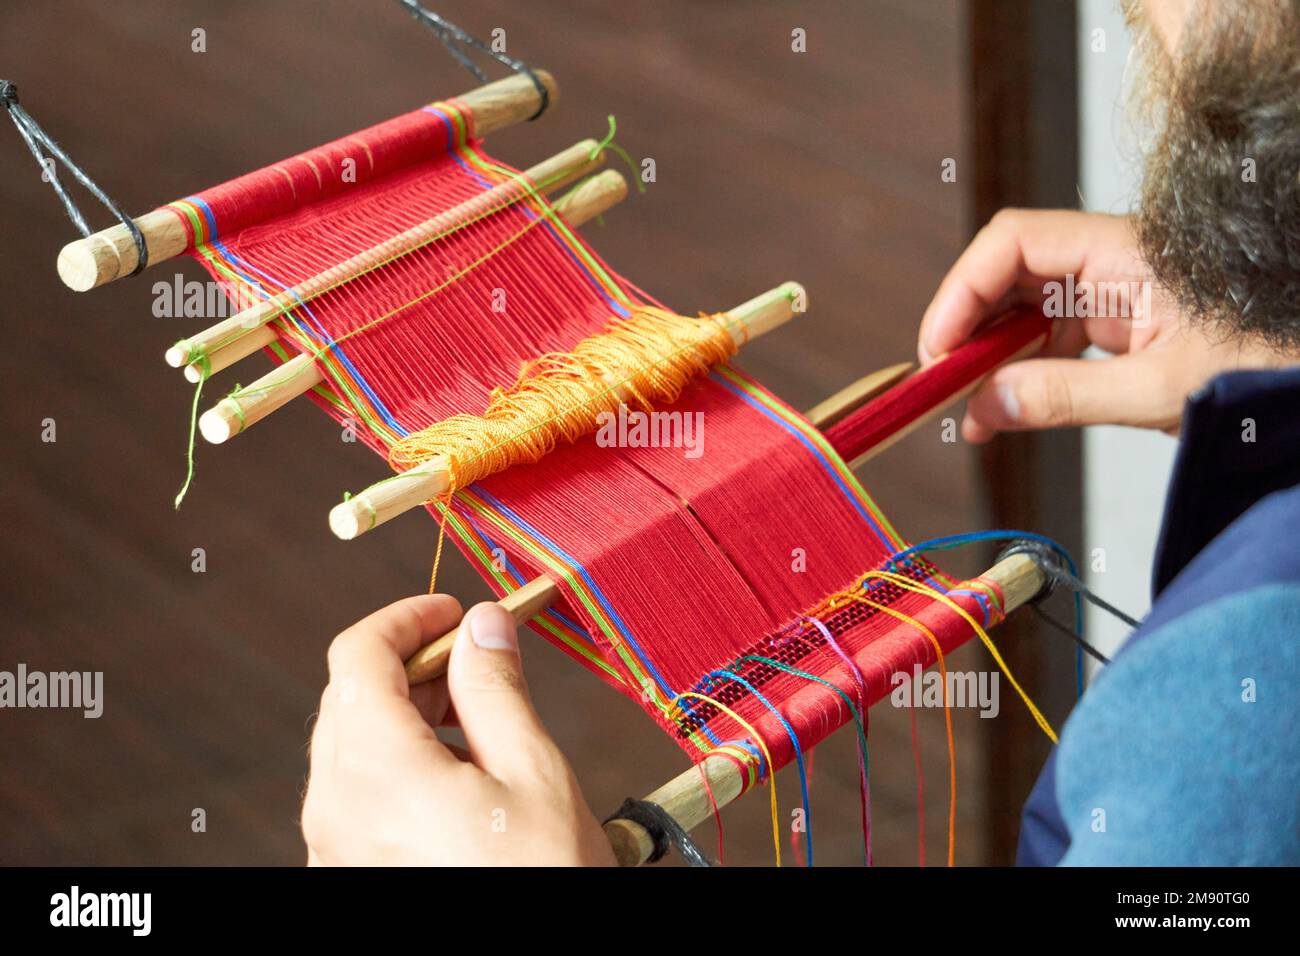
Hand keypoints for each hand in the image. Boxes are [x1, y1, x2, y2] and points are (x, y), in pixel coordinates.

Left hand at [302, 594, 615, 865]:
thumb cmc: (539, 882)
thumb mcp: (531, 771)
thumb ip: (495, 687)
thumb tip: (483, 625)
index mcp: (374, 770)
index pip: (357, 655)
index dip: (405, 618)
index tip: (452, 612)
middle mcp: (334, 810)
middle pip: (347, 699)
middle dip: (408, 665)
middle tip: (474, 661)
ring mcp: (333, 852)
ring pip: (348, 749)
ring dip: (404, 716)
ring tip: (478, 724)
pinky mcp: (347, 878)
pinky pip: (355, 798)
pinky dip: (396, 765)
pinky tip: (457, 779)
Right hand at [918, 209, 1286, 440]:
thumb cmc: (1269, 362)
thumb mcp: (1163, 390)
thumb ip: (1066, 397)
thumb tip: (985, 408)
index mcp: (1125, 251)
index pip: (1014, 242)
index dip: (962, 291)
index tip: (938, 351)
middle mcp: (1112, 261)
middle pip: (1008, 271)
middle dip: (966, 326)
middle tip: (941, 385)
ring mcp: (1114, 291)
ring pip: (1023, 307)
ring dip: (987, 355)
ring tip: (969, 410)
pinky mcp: (1118, 324)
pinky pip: (1049, 337)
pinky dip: (1018, 372)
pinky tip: (1002, 410)